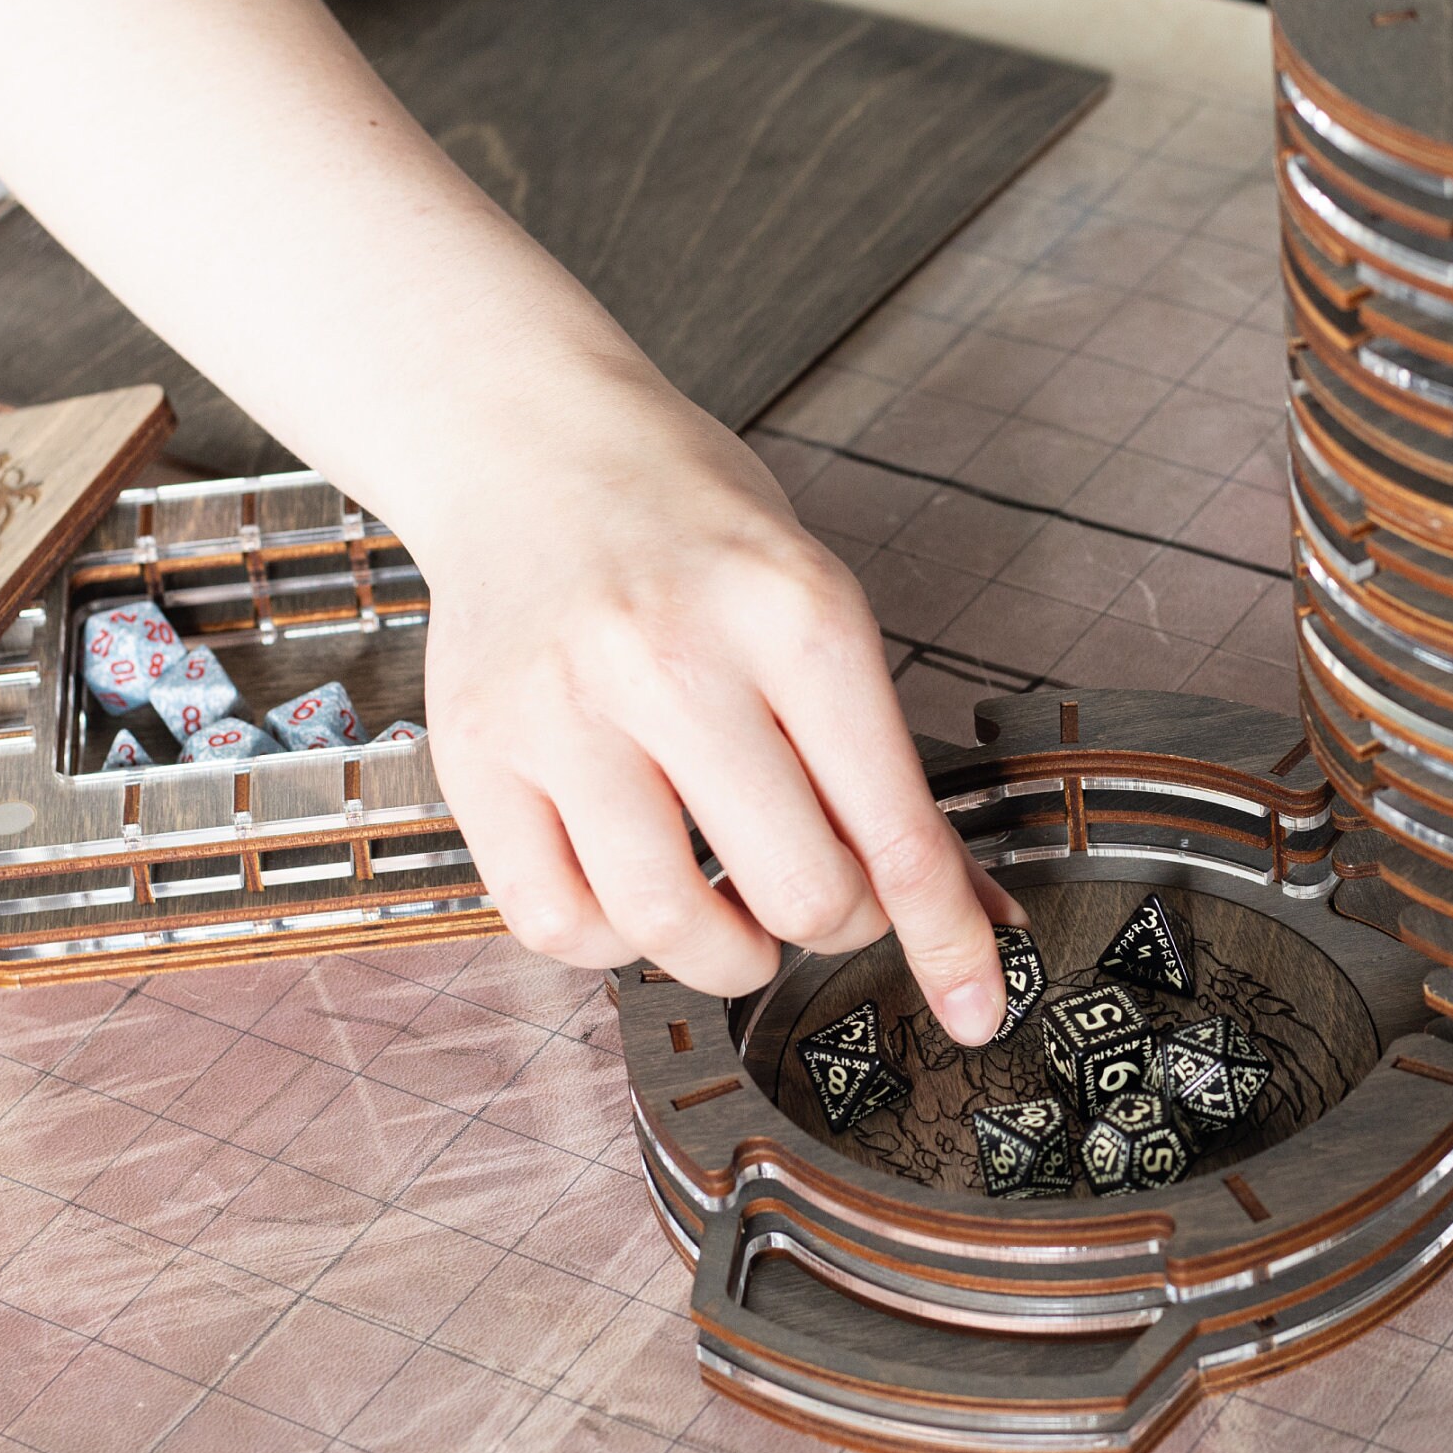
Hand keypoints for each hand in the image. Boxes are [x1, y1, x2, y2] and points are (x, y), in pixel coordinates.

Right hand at [403, 358, 1019, 1042]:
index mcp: (793, 612)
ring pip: (666, 925)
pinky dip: (613, 941)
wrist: (529, 445)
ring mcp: (560, 709)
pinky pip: (555, 922)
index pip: (895, 829)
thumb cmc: (693, 530)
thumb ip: (882, 758)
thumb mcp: (816, 602)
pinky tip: (636, 890)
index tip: (977, 1008)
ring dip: (726, 954)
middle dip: (835, 926)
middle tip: (826, 898)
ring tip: (734, 915)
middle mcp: (672, 659)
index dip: (947, 940)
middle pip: (796, 892)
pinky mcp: (474, 752)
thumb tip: (973, 913)